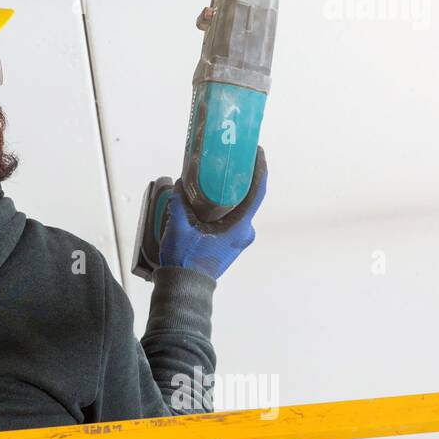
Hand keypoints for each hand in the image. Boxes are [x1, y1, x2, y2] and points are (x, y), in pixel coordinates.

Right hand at [159, 146, 267, 278]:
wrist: (184, 287)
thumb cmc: (185, 260)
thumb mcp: (178, 227)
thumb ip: (179, 203)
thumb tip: (180, 183)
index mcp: (239, 227)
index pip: (257, 192)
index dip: (260, 169)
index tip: (258, 151)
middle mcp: (244, 232)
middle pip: (249, 198)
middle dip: (242, 177)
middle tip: (234, 158)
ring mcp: (238, 239)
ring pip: (239, 208)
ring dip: (232, 191)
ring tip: (221, 174)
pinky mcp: (230, 243)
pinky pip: (232, 217)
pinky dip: (226, 204)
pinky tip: (212, 196)